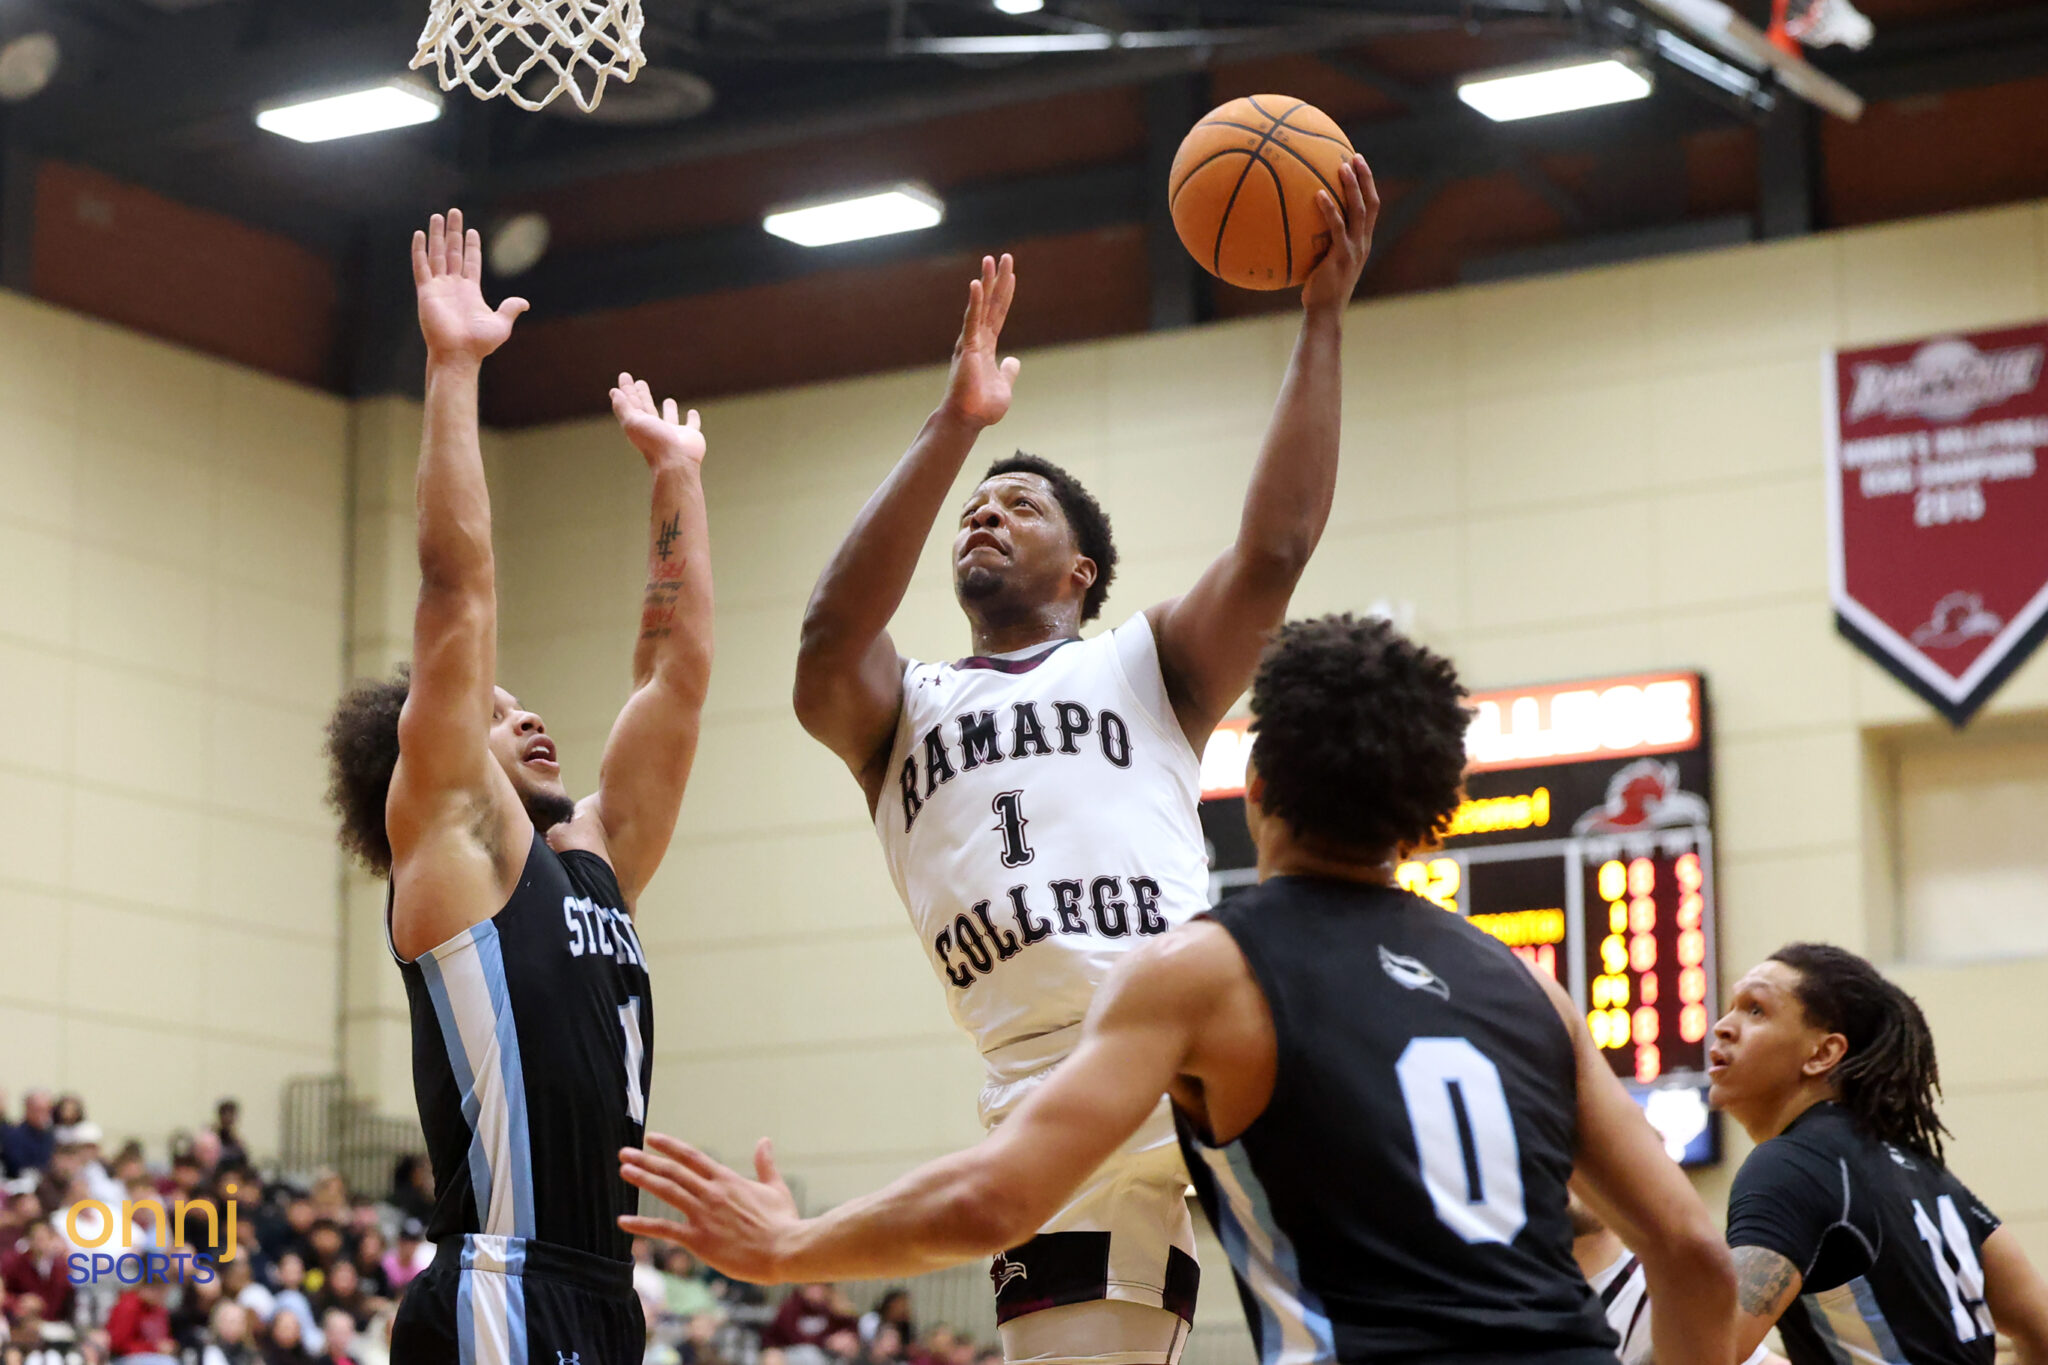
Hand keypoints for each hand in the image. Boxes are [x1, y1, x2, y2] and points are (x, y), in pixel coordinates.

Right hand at [413, 208, 528, 363]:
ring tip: (438, 215)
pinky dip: (420, 250)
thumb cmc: (479, 344)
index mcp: (470, 291)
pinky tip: (421, 234)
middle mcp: (453, 286)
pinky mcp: (426, 292)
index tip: (471, 230)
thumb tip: (524, 303)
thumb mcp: (501, 324)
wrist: (459, 355)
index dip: (471, 246)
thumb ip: (510, 309)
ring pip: (437, 254)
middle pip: (453, 252)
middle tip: (455, 212)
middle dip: (454, 232)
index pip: (470, 262)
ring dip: (437, 235)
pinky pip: (421, 267)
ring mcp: (439, 287)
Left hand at [611, 373, 706, 468]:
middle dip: (642, 395)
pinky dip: (693, 419)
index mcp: (640, 425)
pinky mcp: (690, 435)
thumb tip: (614, 392)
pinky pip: (692, 425)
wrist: (676, 462)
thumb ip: (623, 407)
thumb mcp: (632, 422)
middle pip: (646, 408)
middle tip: (640, 382)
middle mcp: (655, 428)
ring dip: (668, 409)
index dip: (627, 390)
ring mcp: (673, 432)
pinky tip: (693, 412)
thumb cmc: (654, 442)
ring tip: (669, 400)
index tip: (624, 376)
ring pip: (669, 418)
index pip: (631, 403)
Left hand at [619, 1134, 799, 1283]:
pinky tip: (623, 1222)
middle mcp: (711, 1192)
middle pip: (673, 1171)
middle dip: (646, 1160)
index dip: (670, 1146)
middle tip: (624, 1153)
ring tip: (624, 1170)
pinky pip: (665, 1229)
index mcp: (728, 1179)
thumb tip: (764, 1141)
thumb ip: (765, 1164)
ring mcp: (703, 1215)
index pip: (692, 1156)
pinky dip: (642, 1225)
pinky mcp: (699, 1239)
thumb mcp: (775, 1188)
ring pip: (667, 1191)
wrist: (785, 1250)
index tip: (652, 1138)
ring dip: (643, 1179)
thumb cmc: (784, 1222)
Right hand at [939, 254, 1021, 428]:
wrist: (968, 420)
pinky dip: (975, 302)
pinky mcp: (967, 348)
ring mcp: (971, 342)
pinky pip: (972, 320)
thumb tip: (1014, 361)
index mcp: (986, 347)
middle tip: (1004, 256)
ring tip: (990, 259)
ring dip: (986, 282)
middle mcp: (977, 339)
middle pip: (991, 303)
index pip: (998, 314)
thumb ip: (1008, 371)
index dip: (1005, 294)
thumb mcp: (1004, 386)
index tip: (1010, 274)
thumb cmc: (982, 407)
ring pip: (981, 306)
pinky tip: (978, 284)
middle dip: (998, 279)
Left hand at [1300, 155, 1379, 314]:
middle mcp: (1363, 242)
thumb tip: (1297, 224)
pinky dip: (1329, 209)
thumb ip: (1319, 243)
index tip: (1359, 164)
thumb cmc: (1319, 290)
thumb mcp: (1323, 262)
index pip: (1370, 208)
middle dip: (1365, 178)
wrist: (1325, 312)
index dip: (1368, 185)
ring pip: (1359, 210)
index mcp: (1362, 242)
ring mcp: (1355, 249)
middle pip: (1370, 203)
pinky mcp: (1342, 256)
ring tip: (1342, 166)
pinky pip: (1337, 227)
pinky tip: (1317, 193)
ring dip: (1352, 186)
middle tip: (1355, 156)